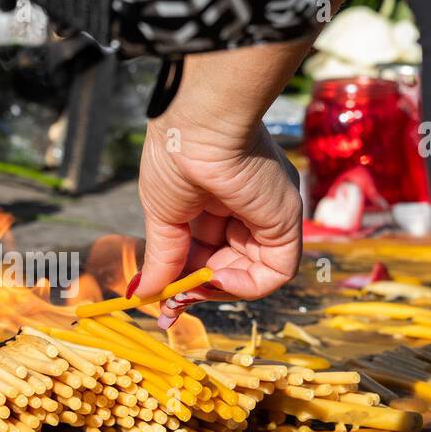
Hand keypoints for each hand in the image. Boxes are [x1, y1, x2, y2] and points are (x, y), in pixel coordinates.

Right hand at [136, 89, 302, 328]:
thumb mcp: (163, 216)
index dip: (187, 279)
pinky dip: (247, 286)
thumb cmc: (173, 159)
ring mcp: (267, 215)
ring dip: (220, 289)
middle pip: (229, 264)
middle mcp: (246, 207)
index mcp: (216, 199)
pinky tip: (219, 278)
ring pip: (252, 272)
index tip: (164, 301)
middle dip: (200, 287)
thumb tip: (145, 294)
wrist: (196, 130)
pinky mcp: (285, 222)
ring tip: (194, 285)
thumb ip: (162, 258)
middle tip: (174, 301)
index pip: (207, 250)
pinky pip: (276, 272)